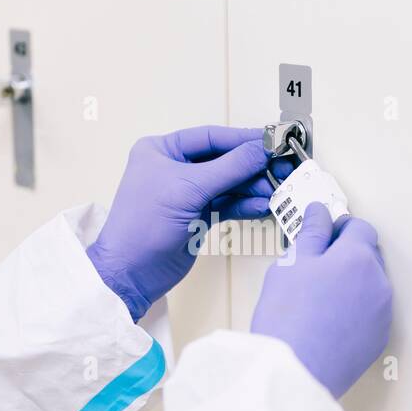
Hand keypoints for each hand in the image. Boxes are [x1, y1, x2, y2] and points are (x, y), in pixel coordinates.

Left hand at [88, 126, 273, 320]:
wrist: (132, 272)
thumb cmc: (141, 227)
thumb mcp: (188, 188)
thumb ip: (229, 167)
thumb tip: (259, 150)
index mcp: (161, 150)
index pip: (210, 137)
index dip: (242, 140)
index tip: (270, 141)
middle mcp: (173, 168)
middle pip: (223, 160)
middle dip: (252, 166)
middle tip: (279, 168)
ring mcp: (186, 193)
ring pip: (228, 183)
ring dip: (252, 187)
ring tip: (274, 190)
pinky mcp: (196, 215)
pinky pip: (227, 204)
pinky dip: (244, 205)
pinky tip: (261, 205)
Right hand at [251, 202, 392, 398]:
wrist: (295, 372)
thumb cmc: (288, 318)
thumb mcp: (291, 265)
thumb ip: (311, 233)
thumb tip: (319, 213)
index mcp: (358, 258)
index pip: (360, 228)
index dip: (339, 229)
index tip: (321, 236)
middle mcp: (378, 283)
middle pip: (368, 256)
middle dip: (346, 256)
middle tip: (314, 269)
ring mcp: (382, 314)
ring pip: (370, 285)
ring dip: (351, 284)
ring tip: (318, 299)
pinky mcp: (378, 339)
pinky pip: (370, 313)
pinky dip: (355, 311)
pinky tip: (328, 321)